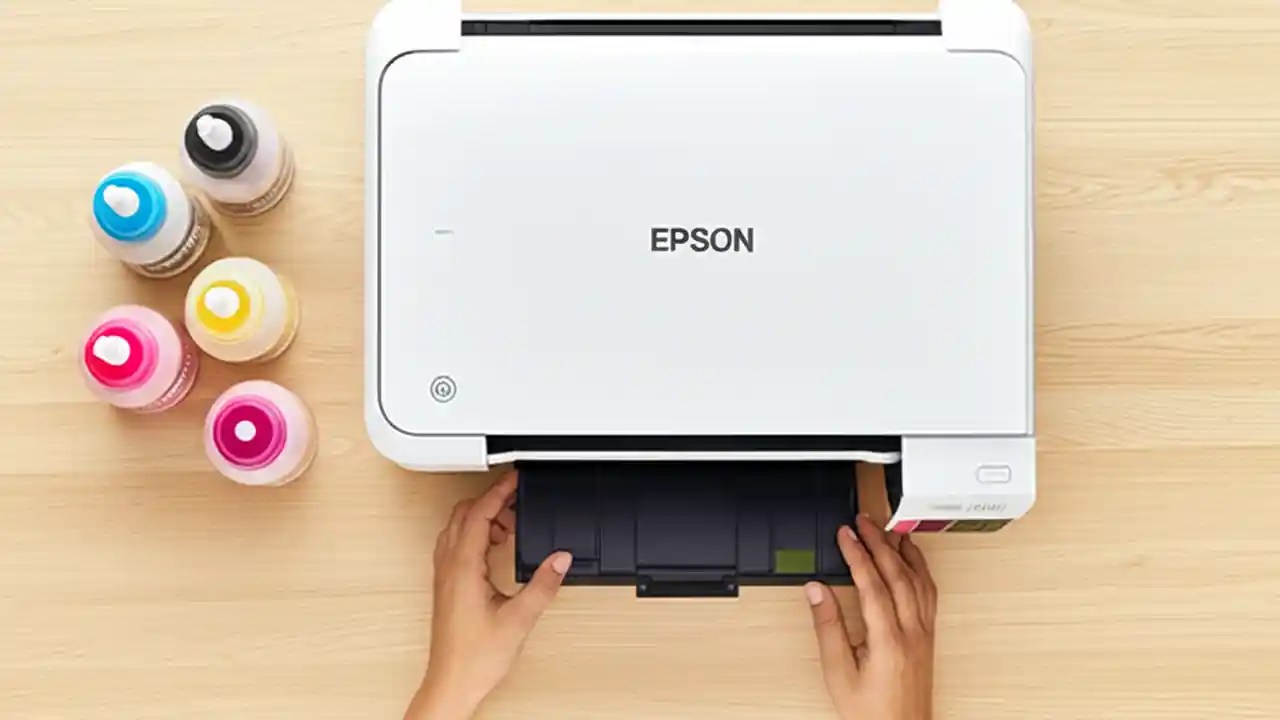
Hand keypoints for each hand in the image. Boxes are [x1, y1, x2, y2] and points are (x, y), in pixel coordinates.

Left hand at [405, 471, 572, 719]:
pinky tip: (494, 550)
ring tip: (509, 528)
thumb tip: (560, 559)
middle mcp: (449, 567)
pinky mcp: (446, 586)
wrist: (451, 683)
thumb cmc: (474, 658)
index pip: (479, 514)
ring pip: (457, 529)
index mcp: (463, 567)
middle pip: (464, 515)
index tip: (514, 479)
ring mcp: (444, 576)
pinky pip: (455, 546)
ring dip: (482, 520)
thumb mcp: (519, 619)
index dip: (498, 492)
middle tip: (517, 504)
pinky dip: (474, 536)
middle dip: (491, 503)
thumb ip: (542, 585)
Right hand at [806, 515, 936, 719]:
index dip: (857, 555)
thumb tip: (817, 590)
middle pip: (898, 575)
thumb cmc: (869, 711)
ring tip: (889, 530)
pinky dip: (920, 570)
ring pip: (919, 582)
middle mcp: (912, 633)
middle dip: (879, 543)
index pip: (872, 585)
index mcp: (888, 641)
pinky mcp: (928, 637)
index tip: (846, 534)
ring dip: (904, 551)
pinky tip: (912, 560)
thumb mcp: (838, 672)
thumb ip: (827, 627)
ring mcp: (924, 634)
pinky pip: (929, 594)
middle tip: (864, 521)